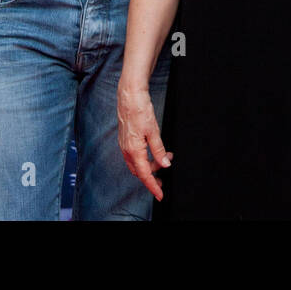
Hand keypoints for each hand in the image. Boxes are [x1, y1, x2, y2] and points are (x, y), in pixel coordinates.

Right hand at [117, 83, 171, 200]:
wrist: (129, 95)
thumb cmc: (140, 110)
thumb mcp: (153, 131)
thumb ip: (158, 150)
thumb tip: (165, 164)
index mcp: (134, 150)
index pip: (144, 175)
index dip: (153, 186)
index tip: (160, 195)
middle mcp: (127, 150)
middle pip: (140, 171)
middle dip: (153, 175)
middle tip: (166, 174)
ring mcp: (124, 144)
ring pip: (137, 163)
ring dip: (150, 164)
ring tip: (166, 156)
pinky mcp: (125, 139)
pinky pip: (134, 155)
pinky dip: (145, 157)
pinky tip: (154, 150)